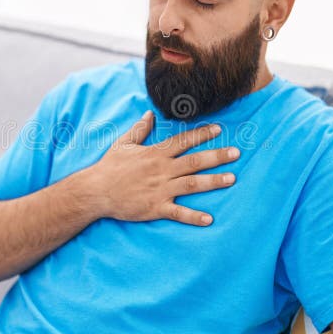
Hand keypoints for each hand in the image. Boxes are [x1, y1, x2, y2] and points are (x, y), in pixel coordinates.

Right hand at [86, 110, 239, 225]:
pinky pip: (178, 213)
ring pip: (192, 184)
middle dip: (217, 156)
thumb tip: (149, 114)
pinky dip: (193, 217)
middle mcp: (161, 170)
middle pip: (194, 161)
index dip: (202, 134)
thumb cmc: (109, 167)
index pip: (183, 141)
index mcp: (155, 153)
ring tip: (232, 179)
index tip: (219, 129)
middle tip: (237, 153)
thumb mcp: (123, 144)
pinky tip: (209, 219)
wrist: (96, 191)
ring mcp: (160, 189)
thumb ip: (139, 129)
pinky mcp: (155, 207)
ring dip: (213, 182)